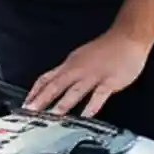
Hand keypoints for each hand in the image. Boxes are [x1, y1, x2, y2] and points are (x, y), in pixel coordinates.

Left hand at [22, 29, 150, 117]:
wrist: (127, 37)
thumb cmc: (105, 49)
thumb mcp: (81, 57)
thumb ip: (69, 71)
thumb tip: (55, 84)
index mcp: (70, 64)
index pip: (47, 78)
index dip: (35, 91)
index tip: (26, 104)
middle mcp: (78, 69)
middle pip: (56, 85)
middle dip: (42, 99)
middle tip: (31, 112)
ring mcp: (94, 75)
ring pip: (75, 90)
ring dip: (63, 103)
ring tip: (52, 116)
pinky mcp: (110, 81)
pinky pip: (99, 95)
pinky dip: (92, 105)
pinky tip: (86, 116)